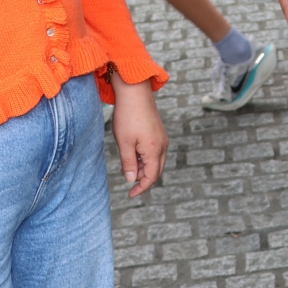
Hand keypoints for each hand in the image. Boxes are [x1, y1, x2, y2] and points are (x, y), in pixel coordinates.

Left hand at [109, 76, 168, 196]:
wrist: (135, 92)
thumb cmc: (128, 116)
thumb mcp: (124, 142)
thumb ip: (129, 163)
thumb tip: (131, 179)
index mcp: (154, 150)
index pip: (151, 177)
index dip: (141, 188)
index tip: (130, 194)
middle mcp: (162, 146)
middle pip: (156, 171)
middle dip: (142, 178)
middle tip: (127, 178)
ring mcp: (162, 139)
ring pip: (155, 161)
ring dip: (142, 167)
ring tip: (126, 164)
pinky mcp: (158, 133)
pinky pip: (155, 152)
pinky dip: (144, 158)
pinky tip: (132, 153)